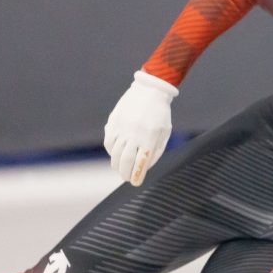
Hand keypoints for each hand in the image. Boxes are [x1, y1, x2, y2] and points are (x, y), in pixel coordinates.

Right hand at [103, 70, 177, 185]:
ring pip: (114, 152)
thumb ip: (155, 150)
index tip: (135, 183)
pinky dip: (111, 151)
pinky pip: (109, 141)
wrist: (150, 90)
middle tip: (126, 178)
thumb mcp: (164, 132)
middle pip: (125, 160)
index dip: (136, 175)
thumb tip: (144, 167)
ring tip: (120, 169)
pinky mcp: (113, 121)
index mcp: (149, 137)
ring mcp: (122, 127)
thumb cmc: (160, 113)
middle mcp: (134, 133)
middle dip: (125, 173)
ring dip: (116, 164)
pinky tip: (115, 154)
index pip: (140, 162)